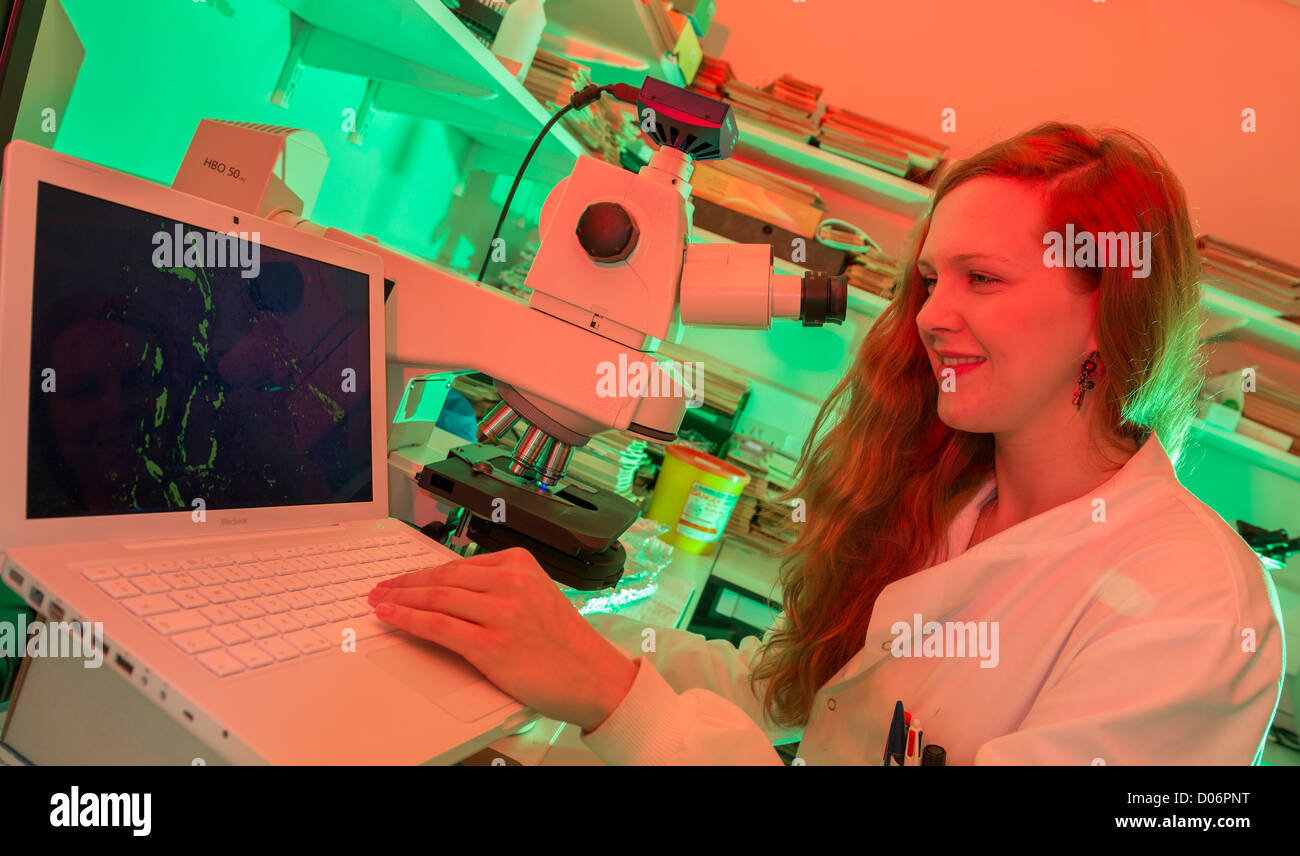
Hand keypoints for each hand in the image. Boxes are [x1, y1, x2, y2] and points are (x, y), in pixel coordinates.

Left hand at [368, 547, 637, 732]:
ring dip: (401, 599)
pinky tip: (391, 617)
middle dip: (405, 584)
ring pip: (437, 598)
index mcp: (520, 564)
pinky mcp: (491, 644)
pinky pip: (439, 626)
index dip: (422, 573)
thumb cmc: (564, 643)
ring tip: (380, 602)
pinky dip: (409, 619)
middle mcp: (510, 582)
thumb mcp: (536, 596)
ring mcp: (501, 612)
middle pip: (443, 578)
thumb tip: (452, 590)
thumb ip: (501, 588)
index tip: (402, 579)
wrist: (593, 676)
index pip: (458, 565)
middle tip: (381, 589)